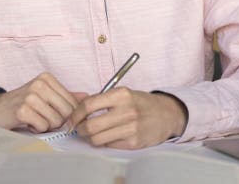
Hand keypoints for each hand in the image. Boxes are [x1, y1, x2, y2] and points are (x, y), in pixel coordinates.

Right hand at [0, 73, 86, 131]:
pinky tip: (27, 121)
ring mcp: (30, 96)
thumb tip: (86, 97)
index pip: (72, 102)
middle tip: (42, 116)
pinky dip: (36, 129)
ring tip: (34, 118)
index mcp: (47, 78)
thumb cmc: (23, 103)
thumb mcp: (45, 94)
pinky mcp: (22, 110)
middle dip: (57, 120)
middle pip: (66, 112)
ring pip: (55, 121)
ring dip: (45, 125)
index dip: (66, 114)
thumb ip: (65, 95)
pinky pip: (42, 127)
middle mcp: (40, 84)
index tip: (52, 112)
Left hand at [70, 89, 187, 148]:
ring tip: (93, 133)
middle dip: (80, 129)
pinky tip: (109, 136)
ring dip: (90, 138)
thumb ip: (101, 98)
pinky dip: (105, 142)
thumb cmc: (140, 103)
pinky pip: (109, 145)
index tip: (72, 119)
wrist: (166, 114)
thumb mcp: (123, 93)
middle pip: (91, 125)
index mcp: (121, 94)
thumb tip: (75, 105)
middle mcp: (126, 110)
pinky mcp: (134, 143)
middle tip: (79, 129)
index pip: (89, 105)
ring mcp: (131, 128)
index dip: (76, 114)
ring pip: (97, 139)